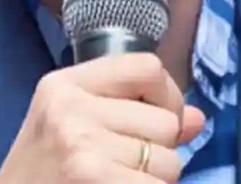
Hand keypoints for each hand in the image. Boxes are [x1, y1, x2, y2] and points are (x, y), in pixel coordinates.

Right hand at [0, 53, 204, 182]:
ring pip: (168, 161)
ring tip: (121, 181)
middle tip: (128, 166)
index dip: (167, 97)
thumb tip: (196, 118)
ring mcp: (81, 145)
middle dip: (160, 149)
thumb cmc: (44, 171)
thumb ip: (134, 113)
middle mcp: (70, 108)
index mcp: (64, 85)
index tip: (155, 121)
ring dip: (156, 180)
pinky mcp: (93, 177)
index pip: (147, 67)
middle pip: (165, 120)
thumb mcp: (73, 126)